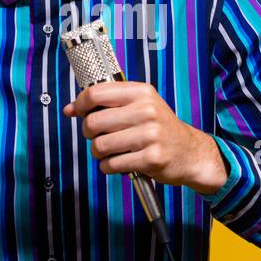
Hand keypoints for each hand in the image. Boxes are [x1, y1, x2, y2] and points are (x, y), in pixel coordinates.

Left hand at [63, 82, 227, 195]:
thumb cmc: (160, 128)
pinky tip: (118, 163)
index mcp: (142, 92)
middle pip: (93, 122)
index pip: (96, 93)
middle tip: (98, 137)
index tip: (78, 112)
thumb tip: (70, 109)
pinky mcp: (151, 158)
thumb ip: (107, 103)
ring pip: (100, 146)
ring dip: (98, 153)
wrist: (190, 152)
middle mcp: (146, 111)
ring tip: (110, 152)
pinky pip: (111, 165)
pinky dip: (108, 167)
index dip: (80, 104)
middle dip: (89, 134)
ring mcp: (150, 135)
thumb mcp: (141, 105)